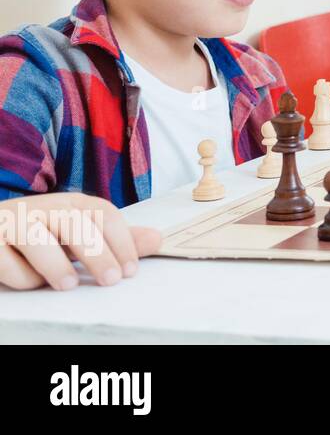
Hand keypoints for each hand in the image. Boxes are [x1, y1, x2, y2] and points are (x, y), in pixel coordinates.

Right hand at [0, 193, 161, 290]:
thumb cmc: (41, 234)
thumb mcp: (78, 233)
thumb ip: (115, 239)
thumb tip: (157, 240)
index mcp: (70, 203)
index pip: (103, 213)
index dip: (121, 240)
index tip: (131, 270)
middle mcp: (43, 208)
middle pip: (74, 225)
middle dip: (96, 253)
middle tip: (111, 280)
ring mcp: (12, 222)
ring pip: (36, 240)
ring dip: (55, 265)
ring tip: (69, 284)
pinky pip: (7, 263)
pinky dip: (21, 277)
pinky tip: (28, 278)